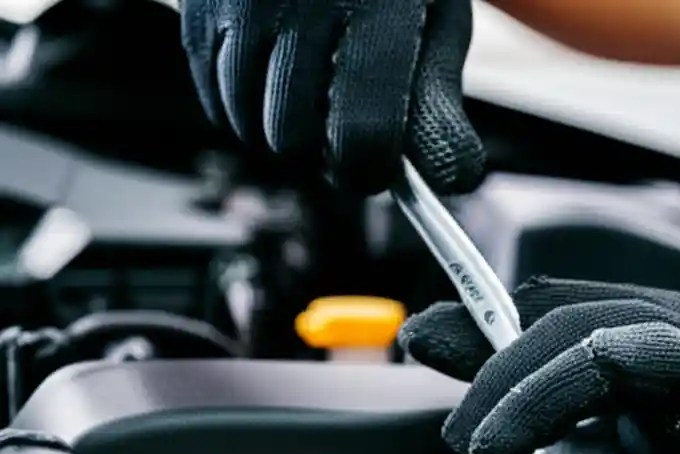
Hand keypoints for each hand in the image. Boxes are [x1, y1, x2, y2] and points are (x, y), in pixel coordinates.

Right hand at [179, 0, 483, 194]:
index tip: (375, 169)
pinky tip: (276, 77)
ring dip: (280, 131)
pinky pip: (214, 101)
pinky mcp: (197, 7)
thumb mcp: (435, 25)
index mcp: (380, 3)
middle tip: (345, 122)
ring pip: (245, 124)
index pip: (362, 129)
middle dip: (320, 150)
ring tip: (314, 91)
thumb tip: (453, 182)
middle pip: (291, 136)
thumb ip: (439, 106)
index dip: (368, 169)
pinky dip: (245, 109)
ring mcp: (241, 0)